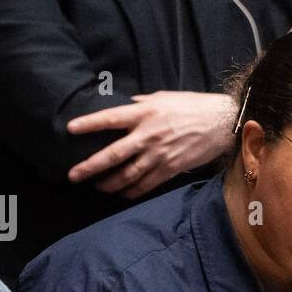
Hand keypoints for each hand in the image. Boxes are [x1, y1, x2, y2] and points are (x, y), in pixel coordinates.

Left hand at [66, 91, 235, 198]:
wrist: (222, 122)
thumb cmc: (192, 106)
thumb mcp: (163, 97)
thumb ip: (141, 104)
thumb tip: (123, 104)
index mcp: (144, 113)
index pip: (110, 118)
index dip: (89, 124)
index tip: (70, 129)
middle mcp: (148, 135)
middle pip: (113, 154)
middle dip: (90, 166)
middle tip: (73, 175)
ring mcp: (160, 155)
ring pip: (128, 175)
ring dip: (109, 184)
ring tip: (96, 188)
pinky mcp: (171, 168)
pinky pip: (147, 184)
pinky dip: (132, 191)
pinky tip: (122, 194)